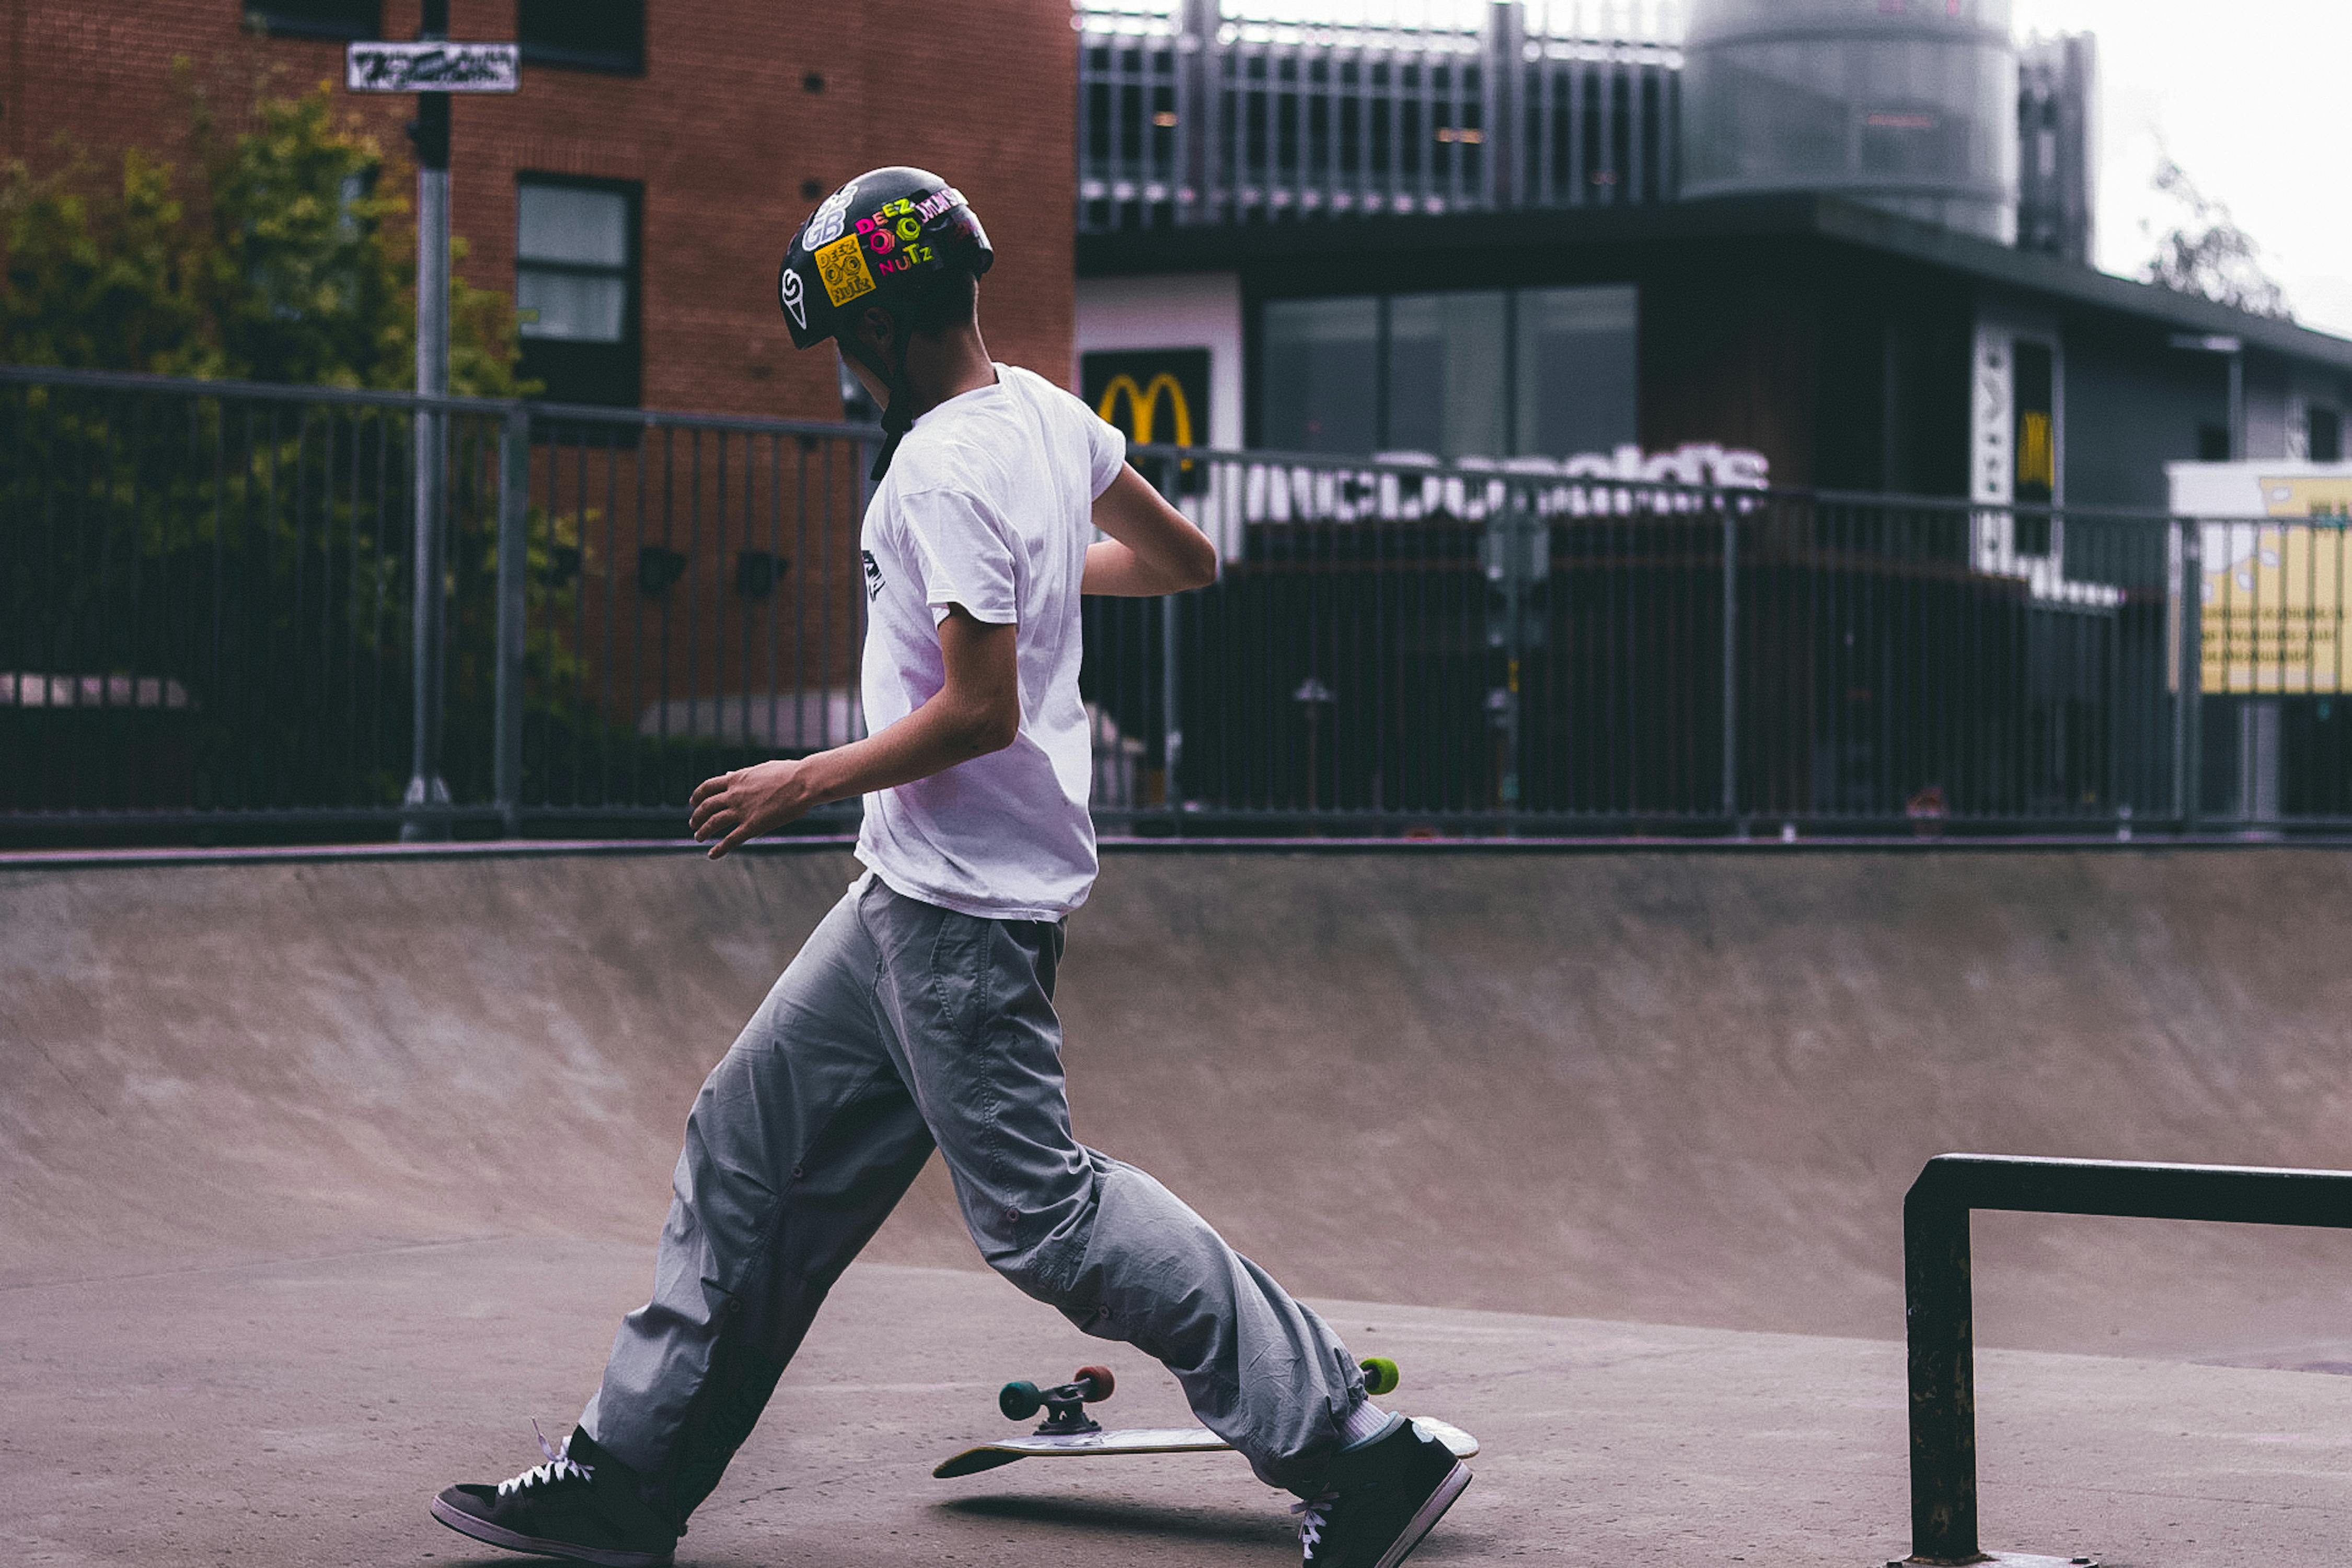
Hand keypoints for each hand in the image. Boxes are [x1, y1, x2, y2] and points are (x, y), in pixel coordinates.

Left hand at [688, 759, 816, 857]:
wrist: (803, 782)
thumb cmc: (788, 773)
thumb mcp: (760, 769)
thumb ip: (742, 774)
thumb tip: (728, 774)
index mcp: (737, 778)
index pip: (708, 787)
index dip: (697, 796)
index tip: (693, 803)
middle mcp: (734, 794)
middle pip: (707, 806)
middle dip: (697, 816)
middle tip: (693, 824)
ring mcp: (742, 810)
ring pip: (714, 823)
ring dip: (703, 831)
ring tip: (698, 837)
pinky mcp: (753, 826)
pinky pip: (731, 840)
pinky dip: (719, 848)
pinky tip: (712, 855)